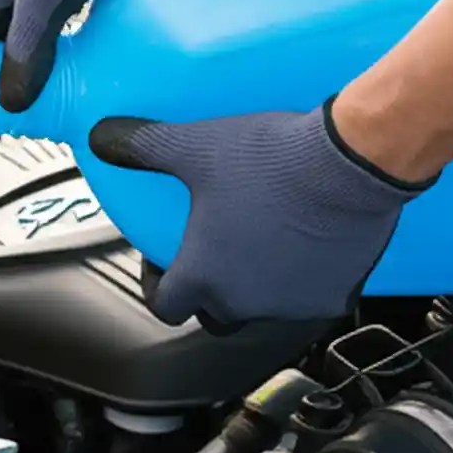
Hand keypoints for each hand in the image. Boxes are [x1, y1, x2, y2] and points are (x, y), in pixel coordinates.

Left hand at [88, 98, 432, 325]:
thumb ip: (143, 146)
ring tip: (261, 240)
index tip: (162, 260)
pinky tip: (305, 243)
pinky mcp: (335, 297)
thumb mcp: (195, 146)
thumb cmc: (270, 160)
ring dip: (257, 285)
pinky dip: (302, 278)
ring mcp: (292, 305)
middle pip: (215, 315)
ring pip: (264, 307)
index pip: (165, 307)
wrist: (350, 162)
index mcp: (204, 276)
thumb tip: (101, 137)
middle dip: (208, 289)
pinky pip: (309, 296)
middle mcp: (245, 303)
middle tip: (214, 249)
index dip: (157, 285)